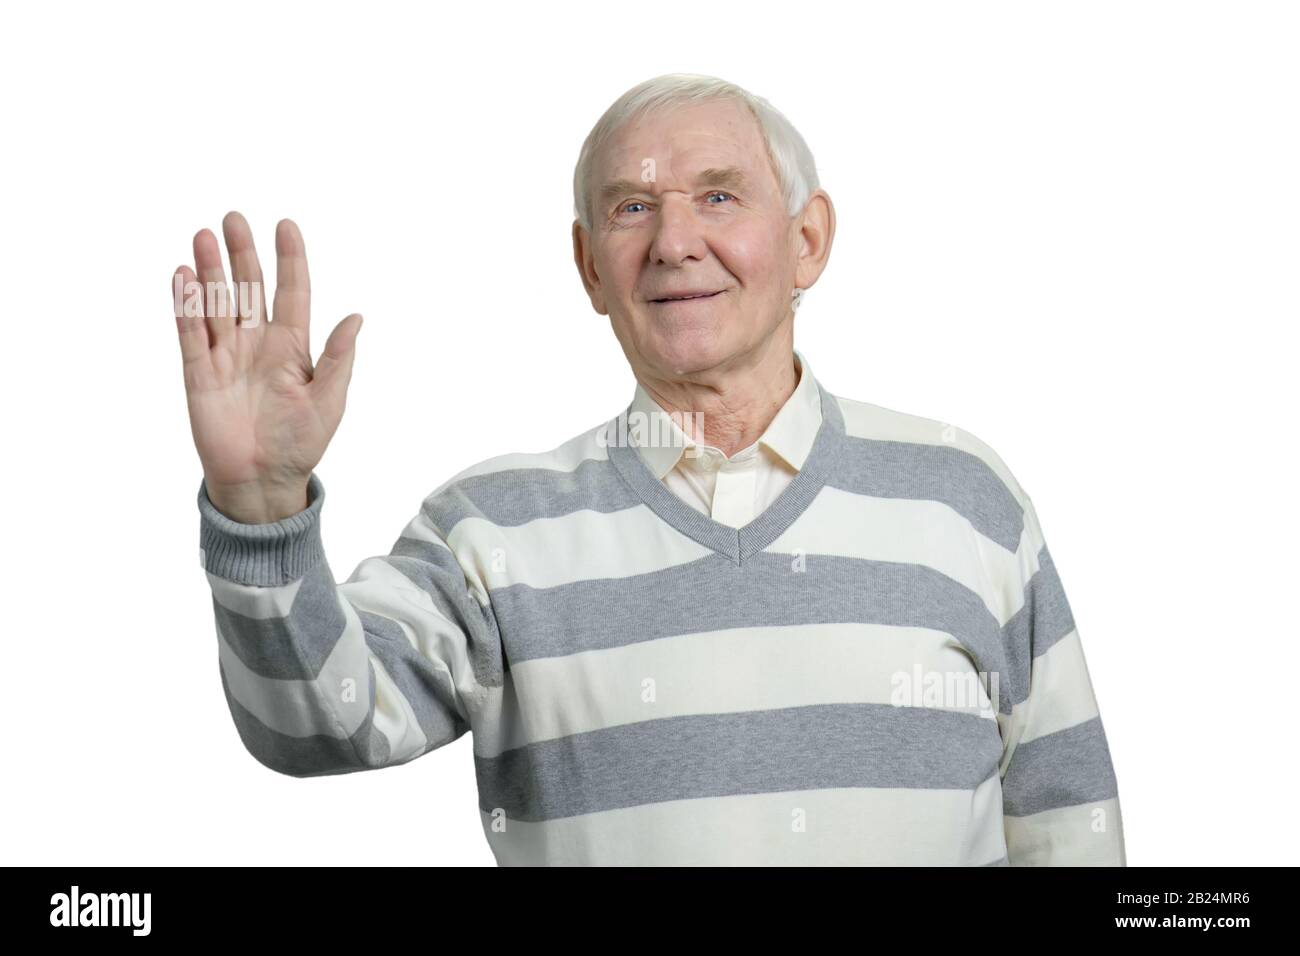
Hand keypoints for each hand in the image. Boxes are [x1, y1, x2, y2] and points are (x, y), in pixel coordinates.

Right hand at [173, 211, 361, 522]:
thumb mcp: (328, 400)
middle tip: (233, 219)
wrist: (263, 480)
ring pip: (216, 303)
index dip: (289, 260)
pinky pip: (191, 334)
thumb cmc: (300, 442)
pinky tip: (182, 276)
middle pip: (249, 288)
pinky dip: (186, 306)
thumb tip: (356, 317)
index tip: (285, 226)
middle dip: (241, 254)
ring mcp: (226, 356)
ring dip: (210, 271)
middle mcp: (257, 343)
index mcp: (292, 347)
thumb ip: (337, 358)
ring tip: (203, 236)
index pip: (291, 293)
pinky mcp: (199, 373)